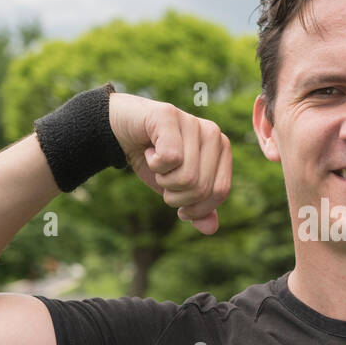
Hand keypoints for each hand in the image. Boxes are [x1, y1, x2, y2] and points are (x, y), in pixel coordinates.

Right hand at [108, 93, 232, 233]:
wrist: (123, 131)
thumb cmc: (155, 159)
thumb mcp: (176, 189)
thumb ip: (197, 209)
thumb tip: (210, 228)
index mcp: (222, 149)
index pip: (220, 191)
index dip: (196, 208)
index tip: (180, 204)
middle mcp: (213, 133)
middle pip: (201, 188)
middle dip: (175, 195)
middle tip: (163, 177)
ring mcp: (192, 122)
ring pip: (187, 177)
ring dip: (163, 179)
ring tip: (157, 162)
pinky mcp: (169, 116)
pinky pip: (170, 158)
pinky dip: (153, 164)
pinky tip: (149, 150)